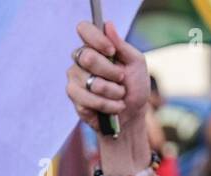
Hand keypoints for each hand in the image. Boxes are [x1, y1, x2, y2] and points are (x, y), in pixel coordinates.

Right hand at [67, 20, 149, 135]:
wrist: (132, 114)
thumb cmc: (134, 86)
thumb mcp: (136, 63)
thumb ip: (123, 46)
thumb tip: (108, 25)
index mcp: (95, 46)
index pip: (84, 29)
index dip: (97, 40)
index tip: (112, 51)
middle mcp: (81, 59)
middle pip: (88, 57)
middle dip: (112, 72)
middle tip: (122, 79)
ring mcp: (75, 78)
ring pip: (92, 83)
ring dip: (113, 92)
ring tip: (120, 96)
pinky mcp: (75, 97)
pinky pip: (89, 100)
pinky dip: (108, 106)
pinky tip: (114, 107)